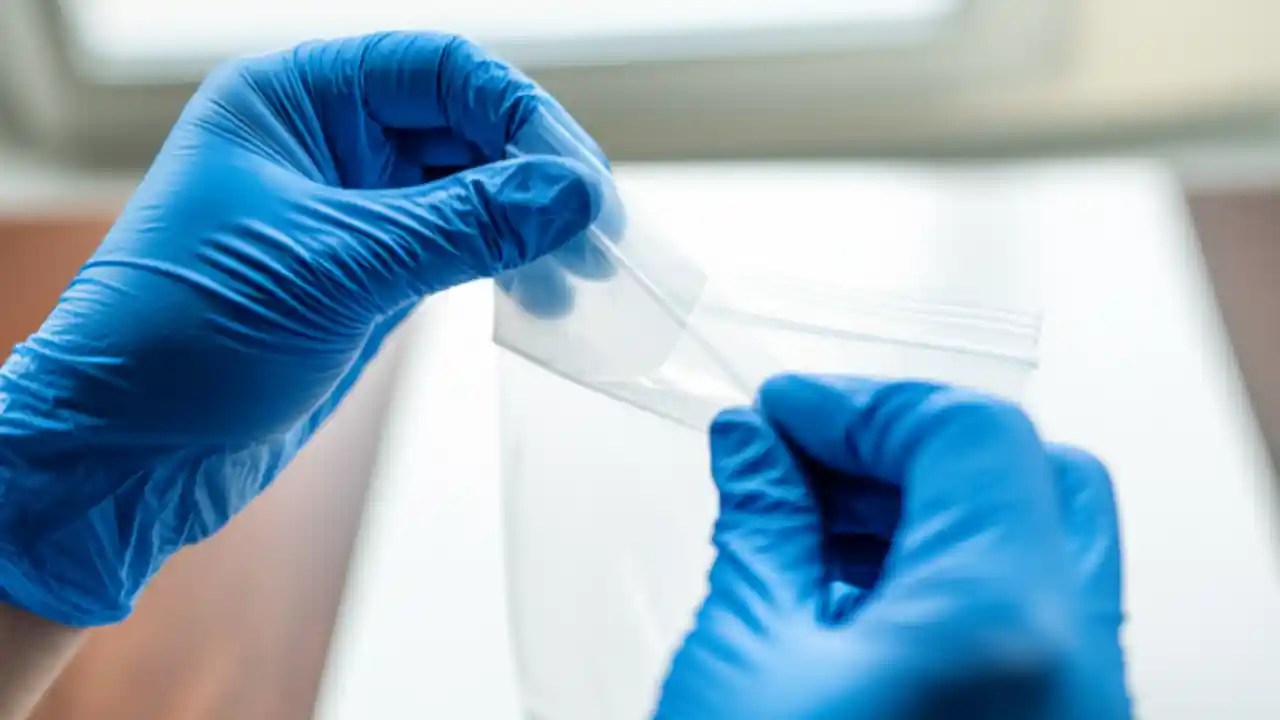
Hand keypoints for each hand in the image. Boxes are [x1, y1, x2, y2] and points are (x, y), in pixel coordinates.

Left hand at [0, 32, 604, 625]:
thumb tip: (574, 193)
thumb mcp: (340, 266)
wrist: (130, 451)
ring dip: (528, 225)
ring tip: (579, 275)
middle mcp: (325, 141)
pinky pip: (455, 246)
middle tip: (596, 231)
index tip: (578, 180)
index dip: (520, 116)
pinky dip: (503, 262)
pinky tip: (542, 291)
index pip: (439, 72)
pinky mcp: (365, 274)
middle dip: (534, 174)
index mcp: (295, 99)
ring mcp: (348, 209)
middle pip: (463, 127)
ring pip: (467, 191)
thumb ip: (466, 224)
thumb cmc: (188, 335)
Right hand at [656, 375, 1129, 719]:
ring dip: (920, 513)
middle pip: (1028, 476)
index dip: (865, 405)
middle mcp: (1075, 664)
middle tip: (808, 456)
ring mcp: (1078, 706)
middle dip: (905, 450)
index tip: (786, 411)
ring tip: (808, 527)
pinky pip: (1025, 621)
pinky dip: (945, 580)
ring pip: (1033, 548)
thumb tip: (751, 445)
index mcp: (1003, 623)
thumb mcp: (744, 662)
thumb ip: (760, 528)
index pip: (970, 434)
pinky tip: (847, 593)